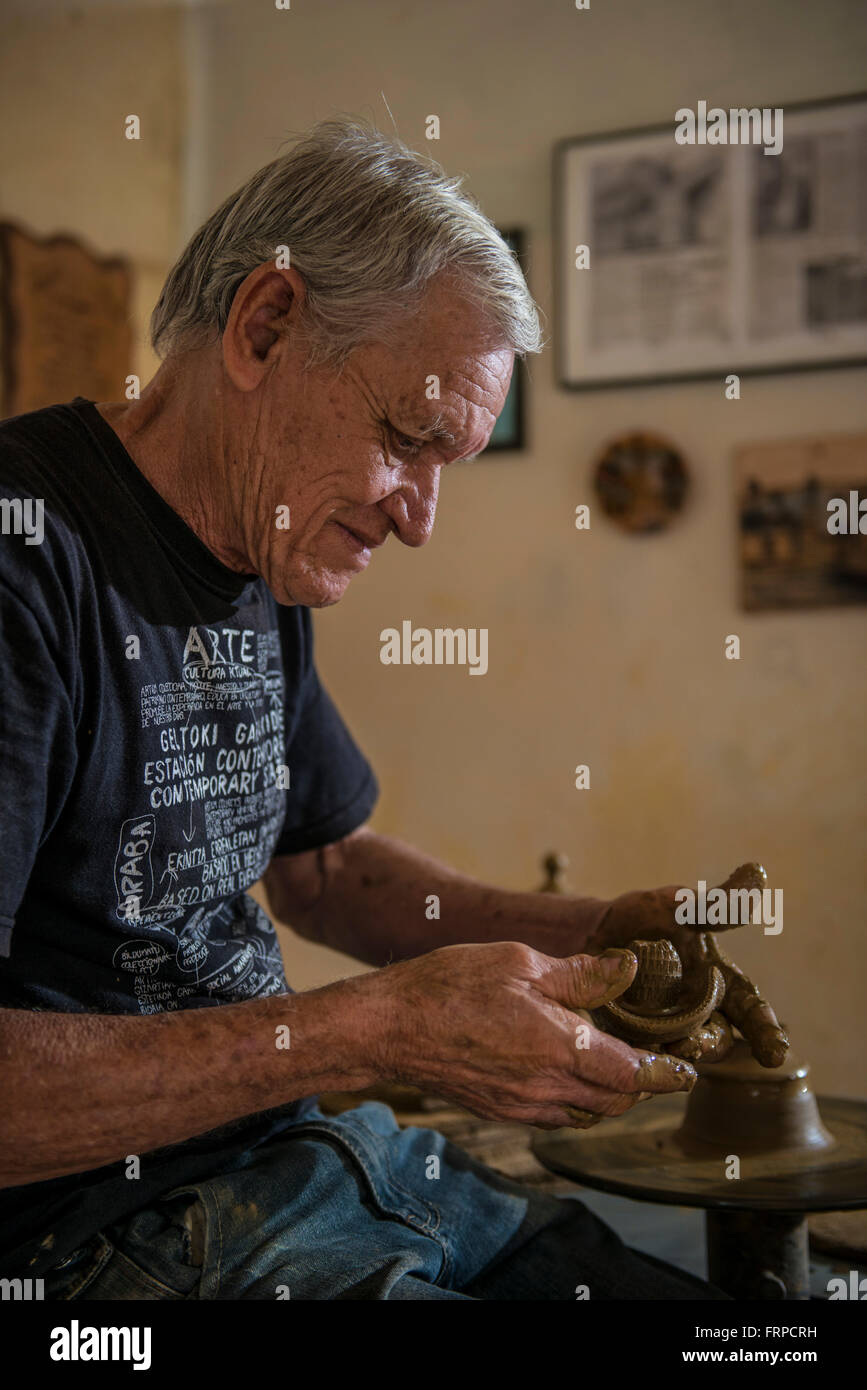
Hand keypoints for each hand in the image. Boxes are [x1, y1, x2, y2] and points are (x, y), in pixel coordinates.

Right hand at [371, 940, 697, 1128]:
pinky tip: (563, 1064)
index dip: (668, 1073)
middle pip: (617, 1100)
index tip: (688, 1067)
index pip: (633, 1075)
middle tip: (653, 1054)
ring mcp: (522, 1105)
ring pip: (587, 1111)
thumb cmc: (449, 987)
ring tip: (609, 1056)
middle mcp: (546, 1088)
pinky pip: (555, 1112)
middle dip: (641, 1082)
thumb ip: (580, 975)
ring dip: (608, 1091)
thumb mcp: (520, 963)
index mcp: (559, 1050)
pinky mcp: (501, 1109)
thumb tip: (626, 971)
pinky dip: (574, 1096)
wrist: (388, 1027)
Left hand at [590, 866, 787, 1067]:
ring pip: (684, 1053)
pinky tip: (633, 1052)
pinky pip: (645, 1057)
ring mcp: (668, 1031)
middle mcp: (700, 1013)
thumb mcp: (679, 906)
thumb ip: (717, 903)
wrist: (592, 933)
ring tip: (665, 1049)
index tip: (774, 1053)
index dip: (766, 1032)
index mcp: (719, 982)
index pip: (751, 1010)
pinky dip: (643, 1057)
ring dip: (679, 1055)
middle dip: (709, 1045)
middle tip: (693, 1045)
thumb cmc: (645, 917)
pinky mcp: (635, 1041)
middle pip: (717, 1039)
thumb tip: (758, 873)